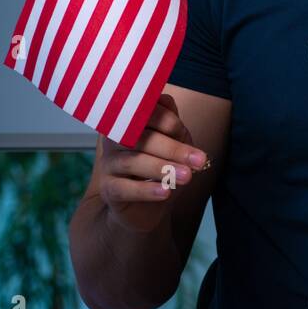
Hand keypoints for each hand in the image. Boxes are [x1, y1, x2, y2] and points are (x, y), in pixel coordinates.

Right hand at [97, 93, 210, 233]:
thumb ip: (170, 122)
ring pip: (132, 162)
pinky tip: (165, 192)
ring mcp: (109, 164)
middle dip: (172, 148)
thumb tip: (169, 104)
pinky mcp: (108, 189)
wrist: (144, 204)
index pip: (143, 114)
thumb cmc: (158, 164)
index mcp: (129, 121)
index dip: (166, 120)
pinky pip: (123, 188)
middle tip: (198, 160)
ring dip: (162, 168)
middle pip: (139, 138)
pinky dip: (146, 190)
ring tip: (187, 176)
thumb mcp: (171, 140)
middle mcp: (114, 139)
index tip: (184, 132)